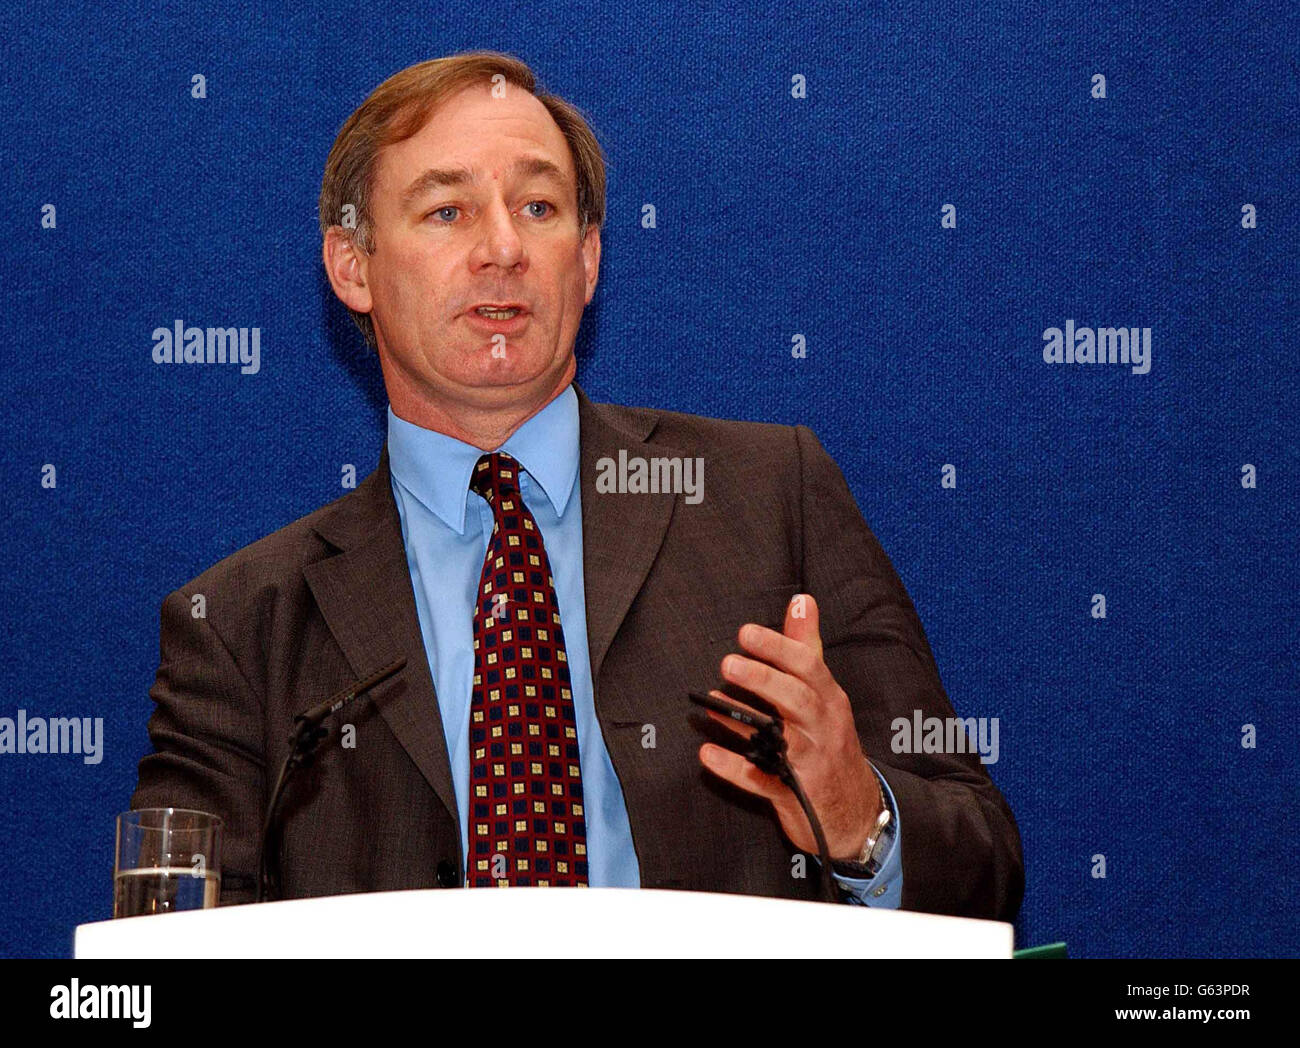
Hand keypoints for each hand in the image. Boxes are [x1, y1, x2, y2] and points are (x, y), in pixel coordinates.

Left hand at [698, 593, 882, 860]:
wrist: (854, 810)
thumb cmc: (831, 739)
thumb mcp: (825, 693)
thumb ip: (806, 646)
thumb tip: (801, 600)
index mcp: (829, 699)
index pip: (809, 667)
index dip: (778, 648)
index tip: (745, 632)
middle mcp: (823, 728)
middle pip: (797, 699)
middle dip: (763, 679)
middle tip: (727, 663)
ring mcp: (810, 763)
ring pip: (782, 740)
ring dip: (745, 721)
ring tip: (711, 702)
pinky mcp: (793, 794)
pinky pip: (762, 781)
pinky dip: (734, 768)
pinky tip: (708, 752)